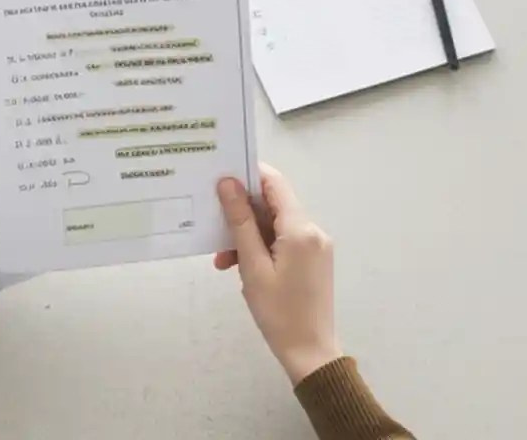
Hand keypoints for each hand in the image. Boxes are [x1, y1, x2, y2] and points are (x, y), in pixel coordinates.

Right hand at [215, 164, 342, 384]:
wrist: (309, 352)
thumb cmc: (278, 311)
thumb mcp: (252, 266)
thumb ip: (240, 222)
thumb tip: (227, 183)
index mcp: (300, 229)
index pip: (275, 184)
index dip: (248, 173)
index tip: (219, 174)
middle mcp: (313, 231)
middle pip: (273, 205)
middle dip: (240, 213)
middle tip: (211, 223)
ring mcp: (315, 246)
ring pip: (274, 226)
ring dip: (246, 235)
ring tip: (223, 259)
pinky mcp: (312, 260)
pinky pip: (281, 241)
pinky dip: (259, 248)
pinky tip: (239, 266)